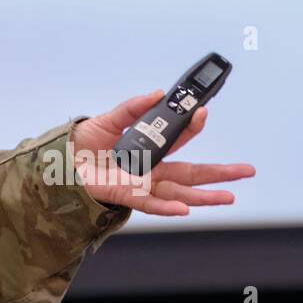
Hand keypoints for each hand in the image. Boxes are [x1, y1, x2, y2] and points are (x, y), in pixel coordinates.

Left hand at [69, 89, 254, 215]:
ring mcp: (139, 185)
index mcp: (148, 151)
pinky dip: (167, 208)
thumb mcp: (108, 119)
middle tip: (245, 170)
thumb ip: (132, 108)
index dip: (191, 128)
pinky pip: (148, 203)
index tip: (202, 112)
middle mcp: (149, 170)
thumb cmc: (83, 145)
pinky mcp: (123, 195)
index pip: (178, 142)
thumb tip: (157, 94)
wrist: (57, 160)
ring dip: (203, 196)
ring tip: (228, 196)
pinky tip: (186, 209)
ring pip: (177, 194)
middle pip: (189, 173)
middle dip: (218, 173)